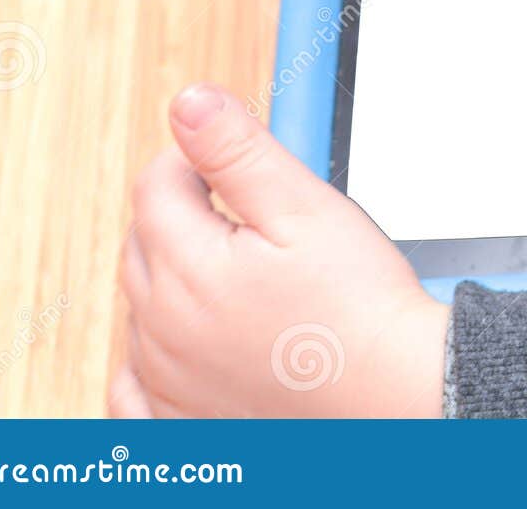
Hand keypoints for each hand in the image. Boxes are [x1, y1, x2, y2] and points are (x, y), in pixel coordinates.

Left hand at [110, 84, 447, 417]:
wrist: (393, 396)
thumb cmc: (360, 308)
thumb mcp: (305, 207)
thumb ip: (238, 150)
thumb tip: (189, 103)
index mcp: (188, 269)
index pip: (156, 187)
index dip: (194, 160)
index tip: (231, 165)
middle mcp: (163, 329)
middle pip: (142, 242)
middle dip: (182, 214)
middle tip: (246, 216)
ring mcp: (168, 381)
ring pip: (141, 306)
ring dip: (173, 276)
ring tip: (241, 272)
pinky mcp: (181, 422)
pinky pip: (133, 386)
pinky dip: (149, 357)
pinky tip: (188, 343)